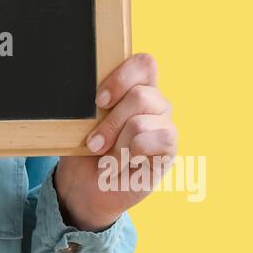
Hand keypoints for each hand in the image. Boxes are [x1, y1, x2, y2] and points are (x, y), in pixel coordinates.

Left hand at [54, 52, 176, 231]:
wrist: (86, 187)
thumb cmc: (85, 150)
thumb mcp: (83, 121)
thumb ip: (93, 103)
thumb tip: (92, 96)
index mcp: (135, 87)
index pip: (143, 64)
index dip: (121, 79)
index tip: (98, 101)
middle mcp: (155, 102)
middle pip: (140, 95)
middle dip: (109, 124)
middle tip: (94, 144)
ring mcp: (165, 125)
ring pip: (140, 123)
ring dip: (117, 145)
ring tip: (108, 158)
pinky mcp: (170, 149)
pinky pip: (156, 141)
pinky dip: (131, 156)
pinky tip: (125, 165)